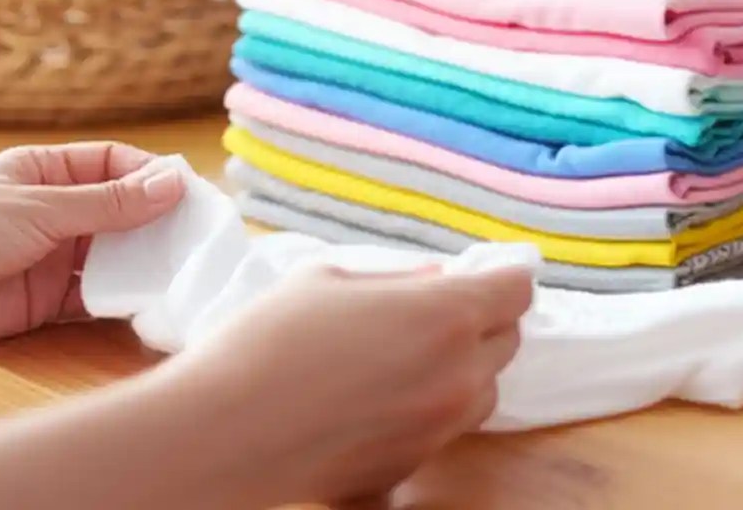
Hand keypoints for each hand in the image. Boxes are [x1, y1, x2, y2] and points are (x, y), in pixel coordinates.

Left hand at [0, 142, 184, 345]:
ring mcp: (54, 257)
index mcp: (50, 172)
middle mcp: (57, 212)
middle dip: (158, 225)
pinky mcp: (49, 302)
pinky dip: (123, 301)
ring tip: (186, 272)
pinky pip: (97, 298)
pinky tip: (151, 302)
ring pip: (114, 257)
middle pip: (122, 214)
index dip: (153, 176)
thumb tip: (171, 183)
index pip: (115, 165)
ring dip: (145, 264)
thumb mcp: (41, 206)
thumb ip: (108, 203)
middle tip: (201, 238)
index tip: (191, 193)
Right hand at [163, 262, 533, 505]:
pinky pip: (439, 432)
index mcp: (444, 316)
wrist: (226, 430)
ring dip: (462, 370)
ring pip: (480, 393)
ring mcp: (437, 430)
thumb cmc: (270, 340)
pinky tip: (373, 400)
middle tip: (435, 311)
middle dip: (482, 321)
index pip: (516, 291)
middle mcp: (456, 377)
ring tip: (405, 358)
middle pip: (506, 343)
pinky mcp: (409, 468)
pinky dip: (423, 411)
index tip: (484, 274)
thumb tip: (432, 283)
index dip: (502, 277)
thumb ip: (394, 280)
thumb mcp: (326, 278)